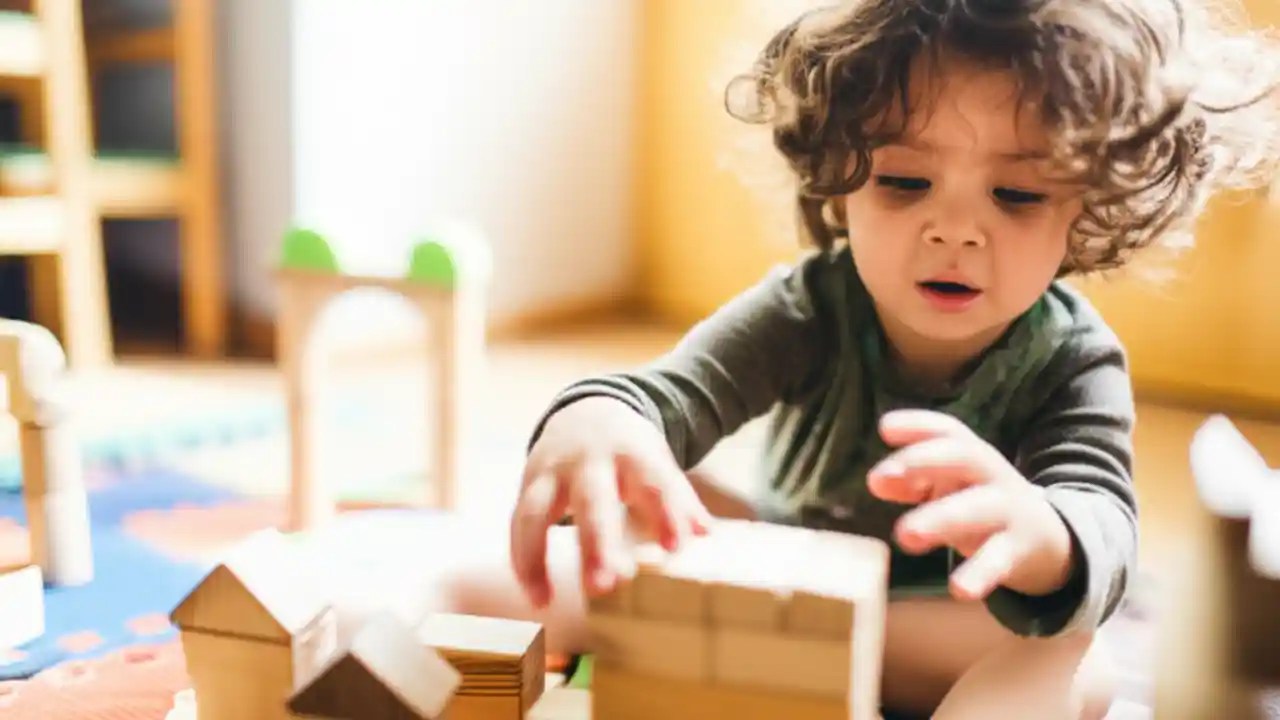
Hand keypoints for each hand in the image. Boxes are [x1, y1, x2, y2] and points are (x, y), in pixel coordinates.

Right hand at [510, 397, 711, 608]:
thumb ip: (679, 499)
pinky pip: (517, 523)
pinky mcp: (527, 485)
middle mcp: (588, 460)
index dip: (665, 513)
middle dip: (596, 543)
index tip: (675, 549)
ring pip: (538, 512)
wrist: (587, 411)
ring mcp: (552, 471)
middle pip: (591, 500)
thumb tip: (705, 535)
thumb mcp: (658, 464)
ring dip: (538, 557)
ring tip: (546, 599)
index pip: (652, 482)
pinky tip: (535, 593)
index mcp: (632, 452)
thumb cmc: (629, 451)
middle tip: (605, 586)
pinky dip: (522, 559)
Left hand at [867, 409, 1073, 600]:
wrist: (1047, 539)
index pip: (948, 431)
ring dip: (939, 518)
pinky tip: (958, 589)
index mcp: (972, 455)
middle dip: (922, 462)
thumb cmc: (979, 505)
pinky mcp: (1018, 549)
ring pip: (978, 507)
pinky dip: (978, 573)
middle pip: (964, 456)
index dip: (917, 426)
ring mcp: (1008, 510)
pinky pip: (998, 560)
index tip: (884, 429)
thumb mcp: (947, 488)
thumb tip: (877, 482)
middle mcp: (992, 475)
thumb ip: (911, 482)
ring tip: (905, 535)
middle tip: (875, 479)